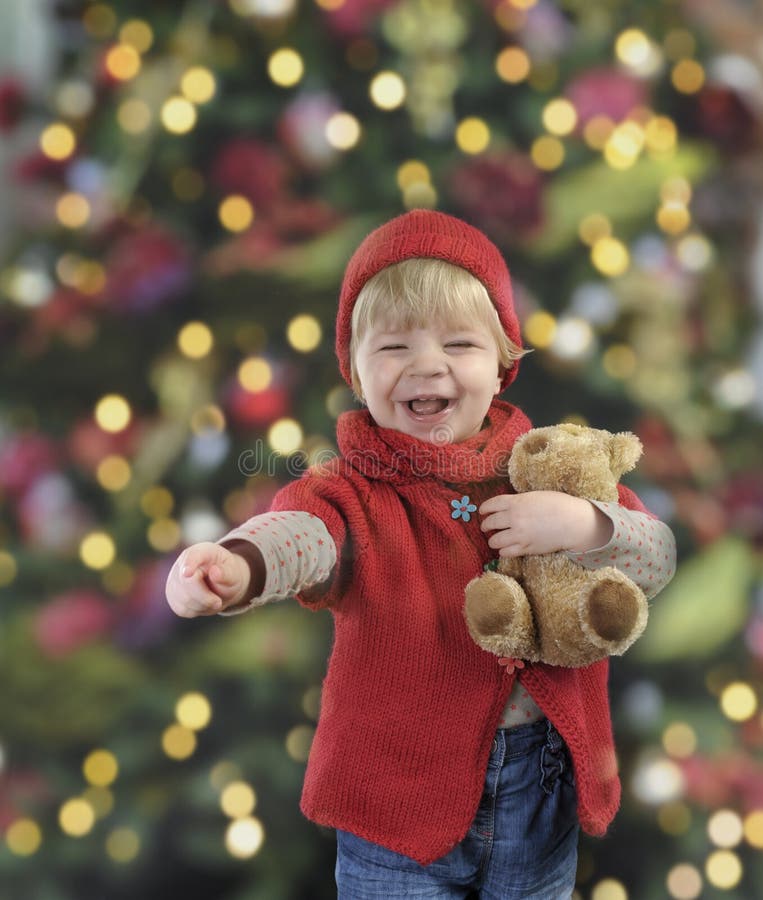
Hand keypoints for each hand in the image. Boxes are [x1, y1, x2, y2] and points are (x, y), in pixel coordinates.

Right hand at [165, 542, 250, 617]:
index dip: (189, 564)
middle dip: (205, 597)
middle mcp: (183, 562)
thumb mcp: (234, 573)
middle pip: (187, 583)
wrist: (221, 585)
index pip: (192, 556)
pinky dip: (196, 610)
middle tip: (218, 603)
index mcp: (201, 551)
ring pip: (184, 599)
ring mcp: (174, 579)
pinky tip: (204, 604)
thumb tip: (214, 572)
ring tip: (214, 601)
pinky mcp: (172, 596)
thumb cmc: (227, 575)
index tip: (187, 573)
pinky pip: (182, 609)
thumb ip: (227, 573)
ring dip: (203, 605)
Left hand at [479, 491, 612, 556]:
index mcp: (516, 502)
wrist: (573, 522)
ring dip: (492, 540)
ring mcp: (519, 535)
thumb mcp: (535, 496)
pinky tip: (505, 548)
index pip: (492, 504)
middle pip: (490, 522)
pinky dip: (503, 551)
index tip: (482, 511)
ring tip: (494, 539)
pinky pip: (505, 552)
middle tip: (486, 527)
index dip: (484, 508)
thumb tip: (507, 506)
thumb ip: (519, 501)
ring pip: (494, 540)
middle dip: (486, 525)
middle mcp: (514, 518)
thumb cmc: (558, 505)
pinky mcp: (526, 548)